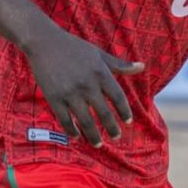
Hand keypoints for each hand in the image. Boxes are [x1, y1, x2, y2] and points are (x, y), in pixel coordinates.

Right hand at [26, 24, 143, 146]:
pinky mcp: (54, 98)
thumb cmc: (74, 47)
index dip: (124, 111)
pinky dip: (72, 131)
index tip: (128, 122)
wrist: (44, 42)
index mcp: (100, 72)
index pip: (117, 97)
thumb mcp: (98, 54)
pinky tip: (77, 137)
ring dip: (93, 136)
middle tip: (116, 137)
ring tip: (98, 144)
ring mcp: (70, 93)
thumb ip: (119, 65)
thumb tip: (142, 67)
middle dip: (111, 128)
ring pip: (85, 121)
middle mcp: (87, 84)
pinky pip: (65, 120)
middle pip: (104, 113)